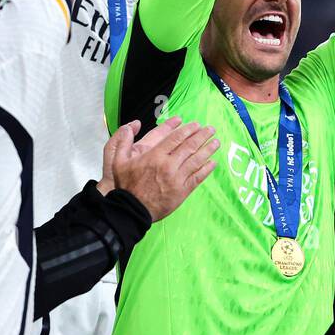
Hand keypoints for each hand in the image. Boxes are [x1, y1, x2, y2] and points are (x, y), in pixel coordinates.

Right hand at [103, 116, 219, 220]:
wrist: (131, 209)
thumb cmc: (126, 185)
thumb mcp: (118, 160)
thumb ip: (124, 141)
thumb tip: (132, 124)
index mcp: (155, 155)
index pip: (176, 138)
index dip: (188, 129)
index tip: (196, 124)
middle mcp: (168, 165)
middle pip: (189, 146)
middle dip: (202, 136)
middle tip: (211, 129)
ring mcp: (177, 178)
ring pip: (196, 161)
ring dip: (208, 150)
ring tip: (216, 142)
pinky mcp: (182, 191)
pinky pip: (197, 178)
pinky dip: (206, 170)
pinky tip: (213, 163)